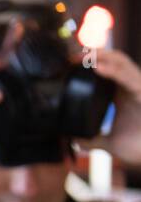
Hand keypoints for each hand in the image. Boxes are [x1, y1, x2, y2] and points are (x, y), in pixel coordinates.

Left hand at [82, 48, 140, 166]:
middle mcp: (130, 86)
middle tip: (71, 57)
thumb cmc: (138, 146)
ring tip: (82, 56)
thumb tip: (72, 140)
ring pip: (121, 63)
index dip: (89, 65)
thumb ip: (91, 139)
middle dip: (93, 55)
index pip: (107, 71)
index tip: (68, 64)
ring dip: (101, 57)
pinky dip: (114, 71)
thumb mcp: (107, 142)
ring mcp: (138, 87)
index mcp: (121, 94)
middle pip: (113, 61)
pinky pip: (129, 78)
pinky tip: (98, 67)